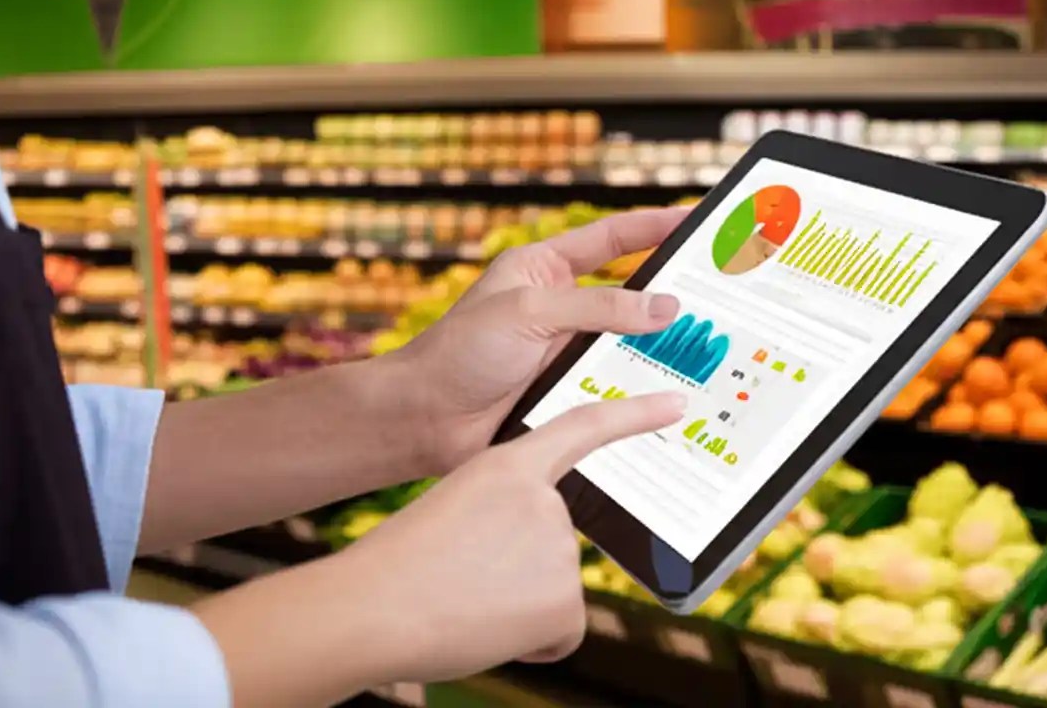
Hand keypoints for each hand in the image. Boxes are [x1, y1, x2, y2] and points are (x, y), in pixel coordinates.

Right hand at [346, 392, 684, 683]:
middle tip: (466, 580)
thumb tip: (530, 561)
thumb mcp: (451, 515)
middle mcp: (544, 499)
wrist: (372, 607)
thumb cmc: (396, 568)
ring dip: (519, 607)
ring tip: (467, 603)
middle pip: (555, 545)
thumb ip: (501, 520)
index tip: (674, 404)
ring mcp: (557, 546)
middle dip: (521, 572)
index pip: (583, 430)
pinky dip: (534, 642)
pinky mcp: (564, 596)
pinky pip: (562, 629)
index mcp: (506, 468)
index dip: (631, 416)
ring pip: (554, 590)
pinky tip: (490, 630)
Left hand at [399, 207, 687, 474]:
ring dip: (661, 346)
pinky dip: (641, 389)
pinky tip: (673, 393)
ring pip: (627, 344)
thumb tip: (664, 307)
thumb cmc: (459, 353)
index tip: (696, 218)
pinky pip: (614, 385)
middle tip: (719, 288)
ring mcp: (564, 352)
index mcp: (543, 269)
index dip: (654, 226)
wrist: (422, 420)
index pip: (611, 239)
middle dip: (671, 291)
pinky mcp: (566, 392)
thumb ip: (598, 307)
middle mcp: (560, 308)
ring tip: (711, 344)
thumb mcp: (529, 313)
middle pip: (628, 293)